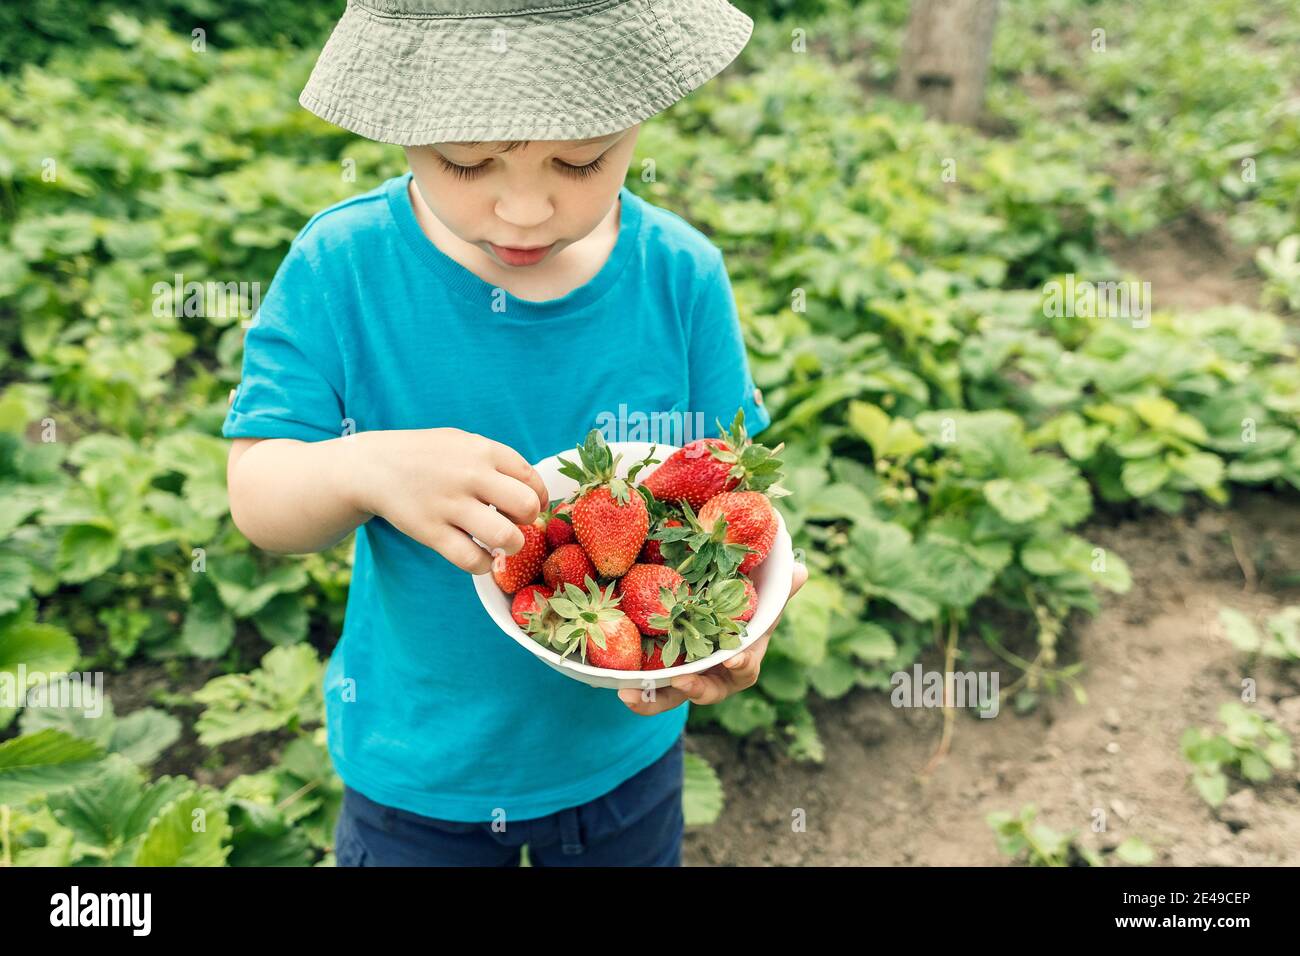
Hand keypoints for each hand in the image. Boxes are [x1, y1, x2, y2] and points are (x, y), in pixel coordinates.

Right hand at [347, 427, 548, 573]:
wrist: (374, 466)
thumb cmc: (428, 456)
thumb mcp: (464, 443)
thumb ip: (498, 462)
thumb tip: (535, 493)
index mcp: (483, 451)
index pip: (531, 478)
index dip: (539, 498)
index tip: (531, 508)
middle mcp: (470, 475)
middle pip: (526, 506)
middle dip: (529, 521)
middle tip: (515, 524)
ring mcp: (450, 504)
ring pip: (504, 537)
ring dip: (512, 546)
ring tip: (502, 544)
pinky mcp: (431, 531)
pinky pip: (472, 559)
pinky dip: (484, 565)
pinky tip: (480, 558)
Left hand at [617, 561, 808, 714]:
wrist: (712, 616)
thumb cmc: (742, 611)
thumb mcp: (760, 600)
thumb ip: (779, 589)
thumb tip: (801, 570)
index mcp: (741, 658)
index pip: (745, 667)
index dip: (742, 664)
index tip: (734, 658)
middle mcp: (715, 675)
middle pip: (707, 690)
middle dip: (694, 689)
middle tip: (681, 681)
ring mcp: (689, 678)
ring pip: (673, 696)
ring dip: (654, 700)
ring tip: (632, 695)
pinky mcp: (664, 676)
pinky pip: (652, 690)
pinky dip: (639, 694)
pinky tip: (622, 689)